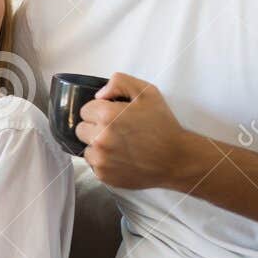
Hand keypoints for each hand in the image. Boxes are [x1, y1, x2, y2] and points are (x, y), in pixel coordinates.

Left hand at [76, 73, 204, 191]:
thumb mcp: (147, 91)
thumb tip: (99, 95)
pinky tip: (122, 158)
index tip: (114, 116)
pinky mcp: (103, 176)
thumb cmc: (162, 125)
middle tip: (116, 130)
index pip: (85, 110)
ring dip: (97, 146)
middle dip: (95, 127)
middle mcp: (99, 138)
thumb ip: (119, 82)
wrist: (176, 159)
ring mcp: (100, 160)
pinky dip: (104, 162)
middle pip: (81, 129)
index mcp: (106, 115)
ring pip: (86, 148)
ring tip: (120, 145)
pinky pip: (94, 165)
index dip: (100, 110)